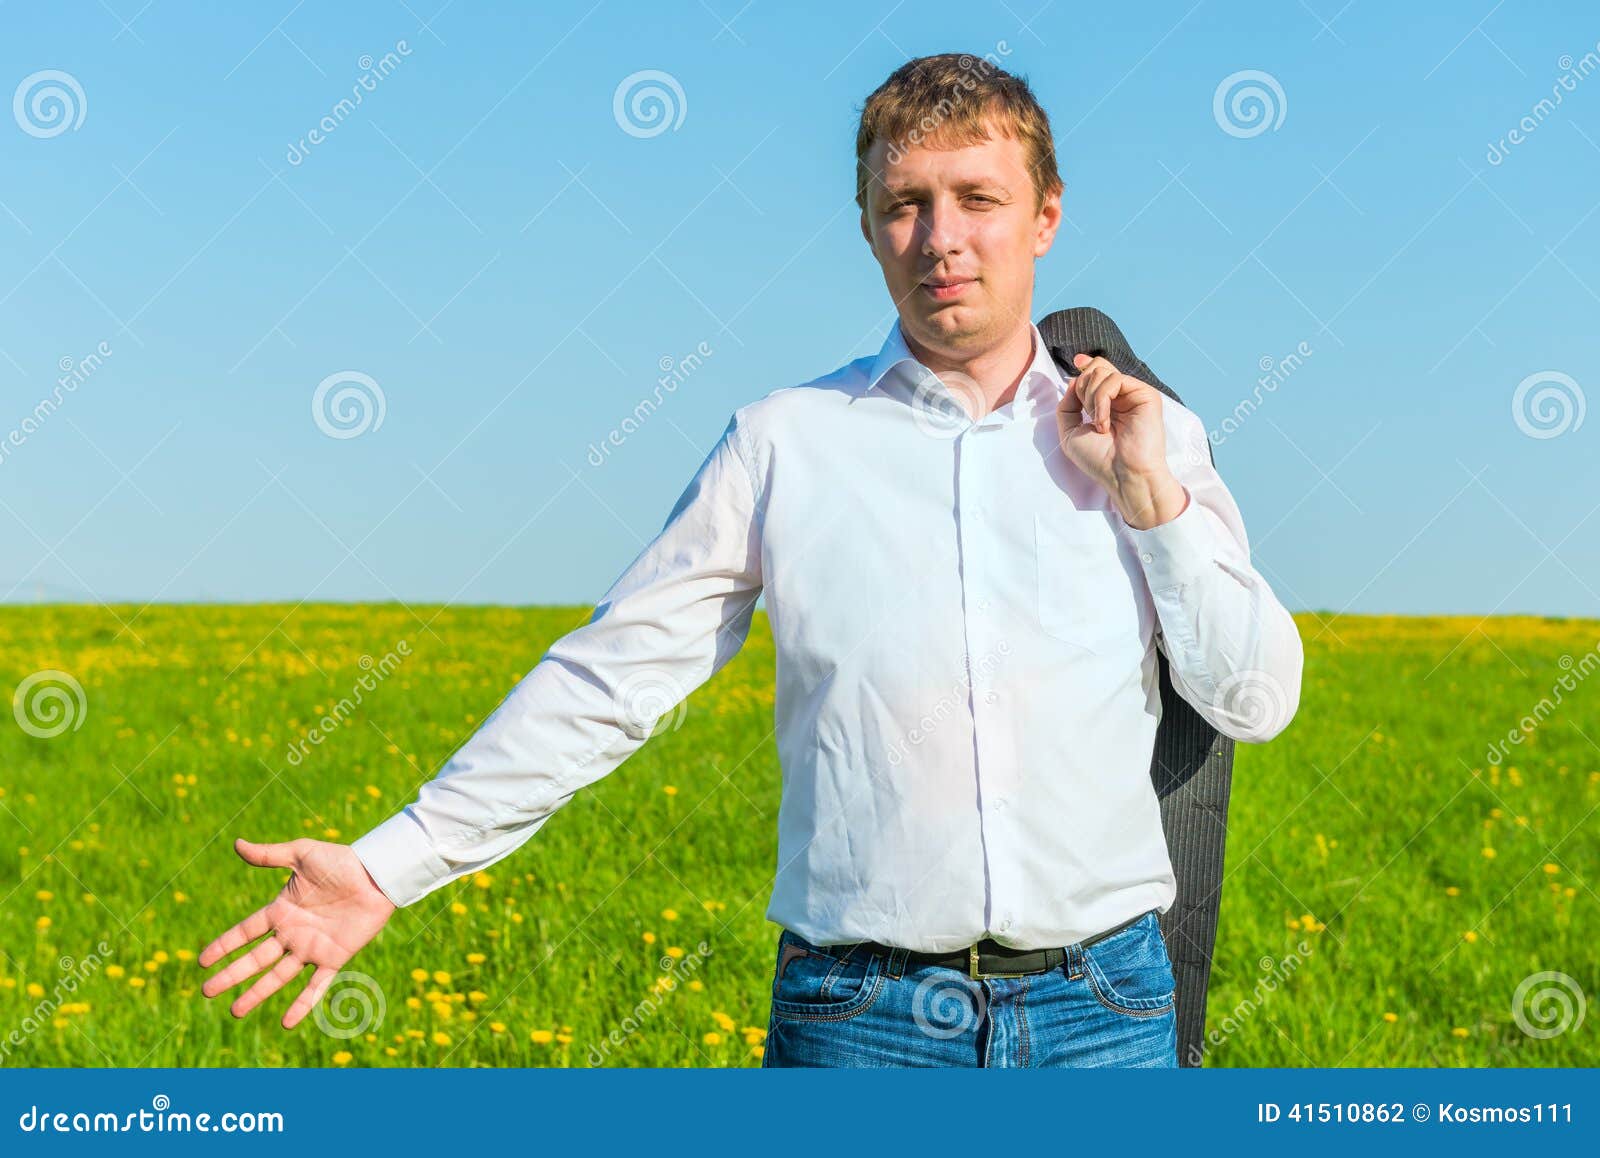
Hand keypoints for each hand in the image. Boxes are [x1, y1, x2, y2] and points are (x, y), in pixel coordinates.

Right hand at [199, 837, 395, 1027]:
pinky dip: (302, 1004)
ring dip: (257, 994)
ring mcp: (311, 947)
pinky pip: (315, 986)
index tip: (202, 961)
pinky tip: (286, 1023)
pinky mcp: (334, 957)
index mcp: (281, 910)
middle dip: (232, 976)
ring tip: (236, 1012)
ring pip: (278, 977)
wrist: (377, 874)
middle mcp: (292, 933)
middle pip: (255, 959)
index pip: (245, 932)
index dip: (224, 945)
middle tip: (206, 992)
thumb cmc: (341, 861)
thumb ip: (270, 855)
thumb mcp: (301, 854)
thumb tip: (236, 844)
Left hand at [1055, 353, 1188, 529]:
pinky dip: (1101, 401)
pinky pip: (1114, 380)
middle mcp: (1121, 397)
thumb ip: (1067, 405)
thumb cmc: (1099, 460)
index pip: (1096, 374)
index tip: (1078, 361)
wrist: (1122, 475)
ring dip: (1091, 399)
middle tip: (1088, 414)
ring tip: (1099, 425)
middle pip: (1096, 368)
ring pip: (1102, 372)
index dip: (1086, 365)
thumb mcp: (1070, 433)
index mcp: (1107, 404)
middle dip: (1082, 389)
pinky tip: (1105, 422)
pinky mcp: (1145, 394)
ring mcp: (1134, 395)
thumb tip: (1073, 379)